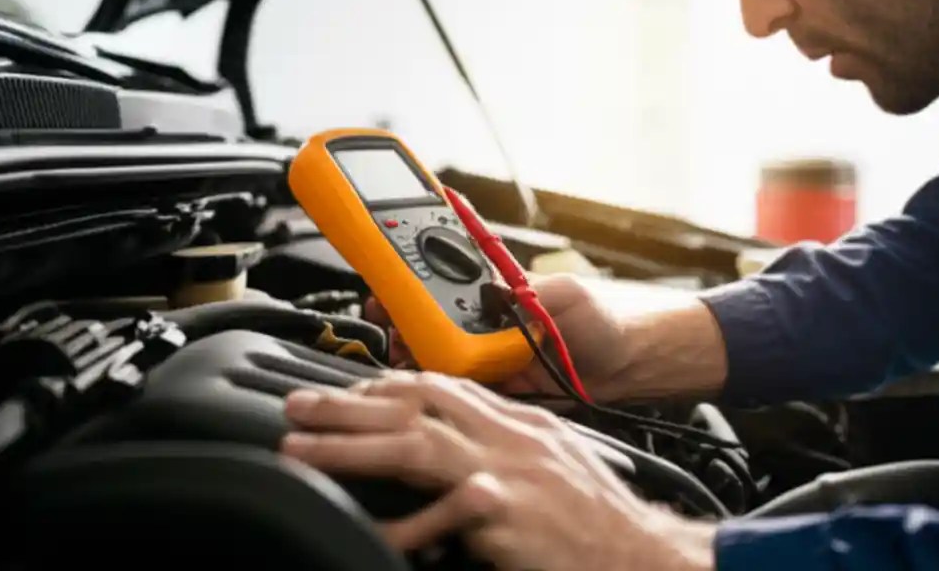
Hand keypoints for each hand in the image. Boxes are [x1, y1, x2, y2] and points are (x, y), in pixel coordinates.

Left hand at [279, 373, 715, 570]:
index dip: (386, 385)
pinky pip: (438, 515)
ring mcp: (506, 472)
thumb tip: (455, 458)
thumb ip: (504, 453)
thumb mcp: (552, 469)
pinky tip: (367, 531)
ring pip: (412, 444)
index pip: (443, 386)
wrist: (641, 553)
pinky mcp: (506, 513)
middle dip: (349, 402)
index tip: (348, 391)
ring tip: (300, 449)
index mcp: (520, 422)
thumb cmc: (597, 520)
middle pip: (416, 405)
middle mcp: (510, 437)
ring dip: (348, 445)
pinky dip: (400, 524)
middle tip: (298, 405)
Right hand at [366, 274, 633, 401]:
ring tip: (400, 355)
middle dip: (403, 321)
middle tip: (387, 324)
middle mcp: (487, 322)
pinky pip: (462, 387)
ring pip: (440, 354)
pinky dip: (442, 387)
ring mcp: (489, 355)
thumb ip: (529, 292)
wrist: (624, 367)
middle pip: (432, 321)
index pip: (447, 283)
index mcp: (498, 292)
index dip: (415, 284)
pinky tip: (427, 385)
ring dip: (416, 354)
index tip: (391, 287)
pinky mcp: (496, 387)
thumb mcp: (566, 295)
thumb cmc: (600, 321)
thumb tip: (493, 293)